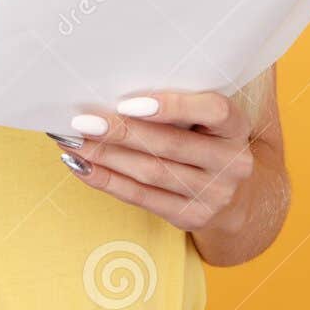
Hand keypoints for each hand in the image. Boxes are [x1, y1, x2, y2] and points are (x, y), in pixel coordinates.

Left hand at [49, 91, 255, 232]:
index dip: (172, 106)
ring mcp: (214, 194)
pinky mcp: (192, 217)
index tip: (126, 103)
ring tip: (73, 142)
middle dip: (120, 132)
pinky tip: (82, 166)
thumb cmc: (207, 139)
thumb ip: (178, 104)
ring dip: (106, 156)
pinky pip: (142, 198)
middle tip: (82, 122)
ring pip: (150, 173)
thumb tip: (112, 92)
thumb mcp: (207, 118)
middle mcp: (232, 162)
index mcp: (236, 126)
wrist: (236, 194)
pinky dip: (107, 181)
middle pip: (170, 145)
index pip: (213, 110)